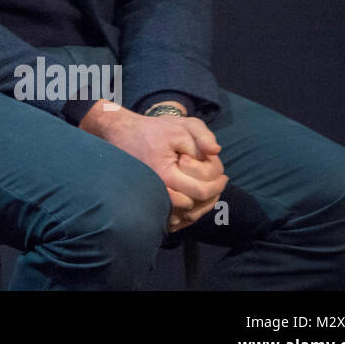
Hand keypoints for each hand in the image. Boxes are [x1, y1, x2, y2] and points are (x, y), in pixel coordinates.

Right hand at [80, 104, 226, 232]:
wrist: (122, 134)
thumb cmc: (154, 130)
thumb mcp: (182, 125)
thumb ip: (202, 135)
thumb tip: (216, 152)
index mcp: (165, 174)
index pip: (201, 190)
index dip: (216, 182)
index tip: (221, 172)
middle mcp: (157, 191)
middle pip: (195, 206)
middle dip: (212, 193)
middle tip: (220, 180)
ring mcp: (152, 198)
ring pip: (186, 215)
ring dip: (202, 204)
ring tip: (211, 188)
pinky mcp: (150, 201)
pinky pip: (175, 218)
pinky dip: (189, 210)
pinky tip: (197, 197)